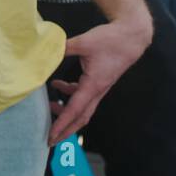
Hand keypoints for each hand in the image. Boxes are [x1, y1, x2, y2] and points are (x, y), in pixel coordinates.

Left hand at [48, 14, 151, 143]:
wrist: (131, 37)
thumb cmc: (110, 40)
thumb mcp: (83, 42)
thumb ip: (62, 48)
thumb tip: (44, 50)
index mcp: (93, 85)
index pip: (74, 110)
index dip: (61, 124)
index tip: (51, 136)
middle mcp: (97, 91)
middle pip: (81, 117)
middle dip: (66, 130)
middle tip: (50, 139)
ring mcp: (99, 87)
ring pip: (82, 107)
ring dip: (66, 111)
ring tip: (49, 106)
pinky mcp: (99, 81)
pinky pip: (83, 95)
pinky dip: (70, 94)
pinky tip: (58, 85)